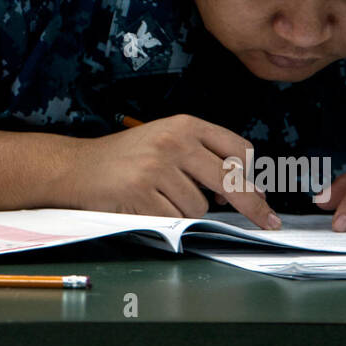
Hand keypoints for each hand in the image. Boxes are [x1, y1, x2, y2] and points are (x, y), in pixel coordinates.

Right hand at [50, 113, 280, 227]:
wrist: (78, 167)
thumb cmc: (125, 158)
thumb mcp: (165, 141)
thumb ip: (201, 158)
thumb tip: (242, 192)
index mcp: (184, 125)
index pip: (237, 149)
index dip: (251, 175)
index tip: (260, 194)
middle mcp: (174, 142)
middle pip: (230, 179)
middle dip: (252, 205)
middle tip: (268, 221)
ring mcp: (157, 167)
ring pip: (200, 206)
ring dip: (187, 210)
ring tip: (160, 197)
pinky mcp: (142, 192)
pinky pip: (174, 218)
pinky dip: (166, 219)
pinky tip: (147, 205)